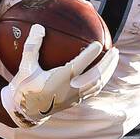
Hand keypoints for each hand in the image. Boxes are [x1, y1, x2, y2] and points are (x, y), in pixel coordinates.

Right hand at [0, 24, 119, 128]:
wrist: (25, 111)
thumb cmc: (25, 86)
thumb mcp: (26, 66)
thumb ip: (32, 47)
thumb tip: (39, 26)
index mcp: (57, 81)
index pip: (77, 66)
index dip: (89, 55)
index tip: (98, 44)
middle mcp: (69, 90)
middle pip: (95, 77)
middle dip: (107, 64)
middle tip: (114, 50)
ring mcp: (74, 97)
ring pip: (97, 85)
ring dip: (108, 71)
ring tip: (113, 58)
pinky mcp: (75, 101)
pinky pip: (93, 90)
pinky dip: (101, 79)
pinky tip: (104, 70)